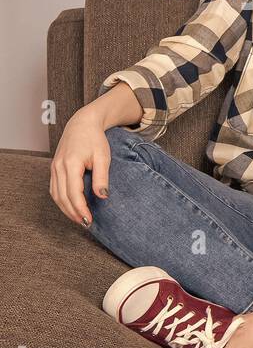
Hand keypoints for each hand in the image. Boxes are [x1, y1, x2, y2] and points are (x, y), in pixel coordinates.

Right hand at [50, 109, 111, 226]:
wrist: (82, 124)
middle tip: (85, 223)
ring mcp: (54, 168)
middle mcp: (58, 167)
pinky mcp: (54, 168)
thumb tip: (103, 196)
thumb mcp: (103, 157)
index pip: (73, 193)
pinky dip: (61, 200)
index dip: (80, 209)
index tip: (89, 220)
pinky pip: (54, 189)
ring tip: (79, 218)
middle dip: (73, 213)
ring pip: (56, 194)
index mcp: (71, 164)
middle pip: (62, 197)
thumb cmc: (95, 139)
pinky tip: (71, 207)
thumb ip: (102, 177)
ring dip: (66, 209)